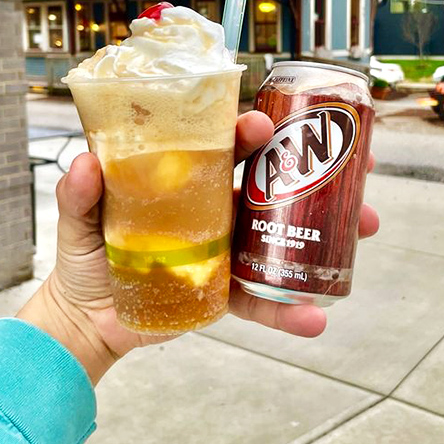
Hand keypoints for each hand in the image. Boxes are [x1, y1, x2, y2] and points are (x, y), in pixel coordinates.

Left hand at [18, 112, 378, 384]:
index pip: (222, 146)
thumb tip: (84, 163)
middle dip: (316, 169)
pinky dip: (289, 308)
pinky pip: (264, 296)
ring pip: (285, 232)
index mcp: (185, 181)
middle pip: (273, 180)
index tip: (263, 125)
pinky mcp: (226, 289)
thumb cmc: (85, 257)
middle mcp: (214, 207)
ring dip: (328, 228)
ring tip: (366, 227)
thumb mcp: (77, 222)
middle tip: (356, 165)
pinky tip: (315, 318)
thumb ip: (78, 195)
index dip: (248, 130)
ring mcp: (226, 247)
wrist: (87, 318)